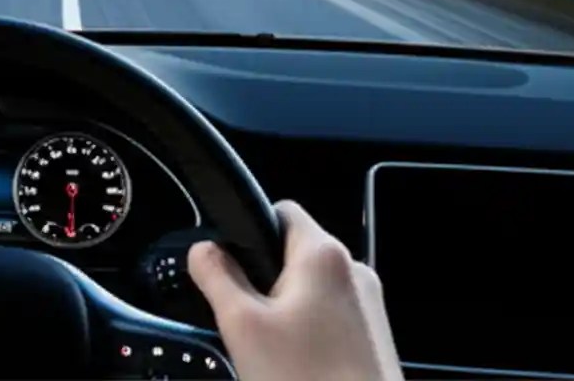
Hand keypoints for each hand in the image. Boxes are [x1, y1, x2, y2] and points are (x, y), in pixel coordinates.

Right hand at [188, 201, 401, 380]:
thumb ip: (216, 277)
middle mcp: (353, 272)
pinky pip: (327, 319)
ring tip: (273, 351)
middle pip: (292, 254)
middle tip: (247, 322)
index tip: (229, 264)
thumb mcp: (241, 326)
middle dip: (263, 282)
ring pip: (309, 290)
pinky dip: (306, 335)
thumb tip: (203, 251)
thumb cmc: (308, 380)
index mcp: (323, 254)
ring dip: (284, 312)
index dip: (248, 231)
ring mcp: (367, 306)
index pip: (280, 210)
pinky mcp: (370, 337)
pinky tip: (296, 366)